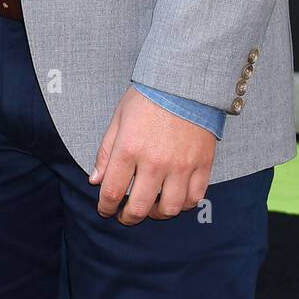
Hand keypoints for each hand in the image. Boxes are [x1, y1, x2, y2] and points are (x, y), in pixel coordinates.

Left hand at [88, 87, 215, 224]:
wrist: (185, 81)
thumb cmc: (147, 97)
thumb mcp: (118, 119)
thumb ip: (106, 152)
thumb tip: (95, 180)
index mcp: (129, 148)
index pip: (112, 191)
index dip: (106, 206)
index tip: (105, 209)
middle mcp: (155, 162)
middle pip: (139, 207)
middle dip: (128, 217)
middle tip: (125, 215)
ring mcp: (181, 166)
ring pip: (169, 209)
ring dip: (156, 214)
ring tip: (150, 207)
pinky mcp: (202, 165)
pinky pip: (194, 198)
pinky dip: (183, 205)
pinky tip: (174, 198)